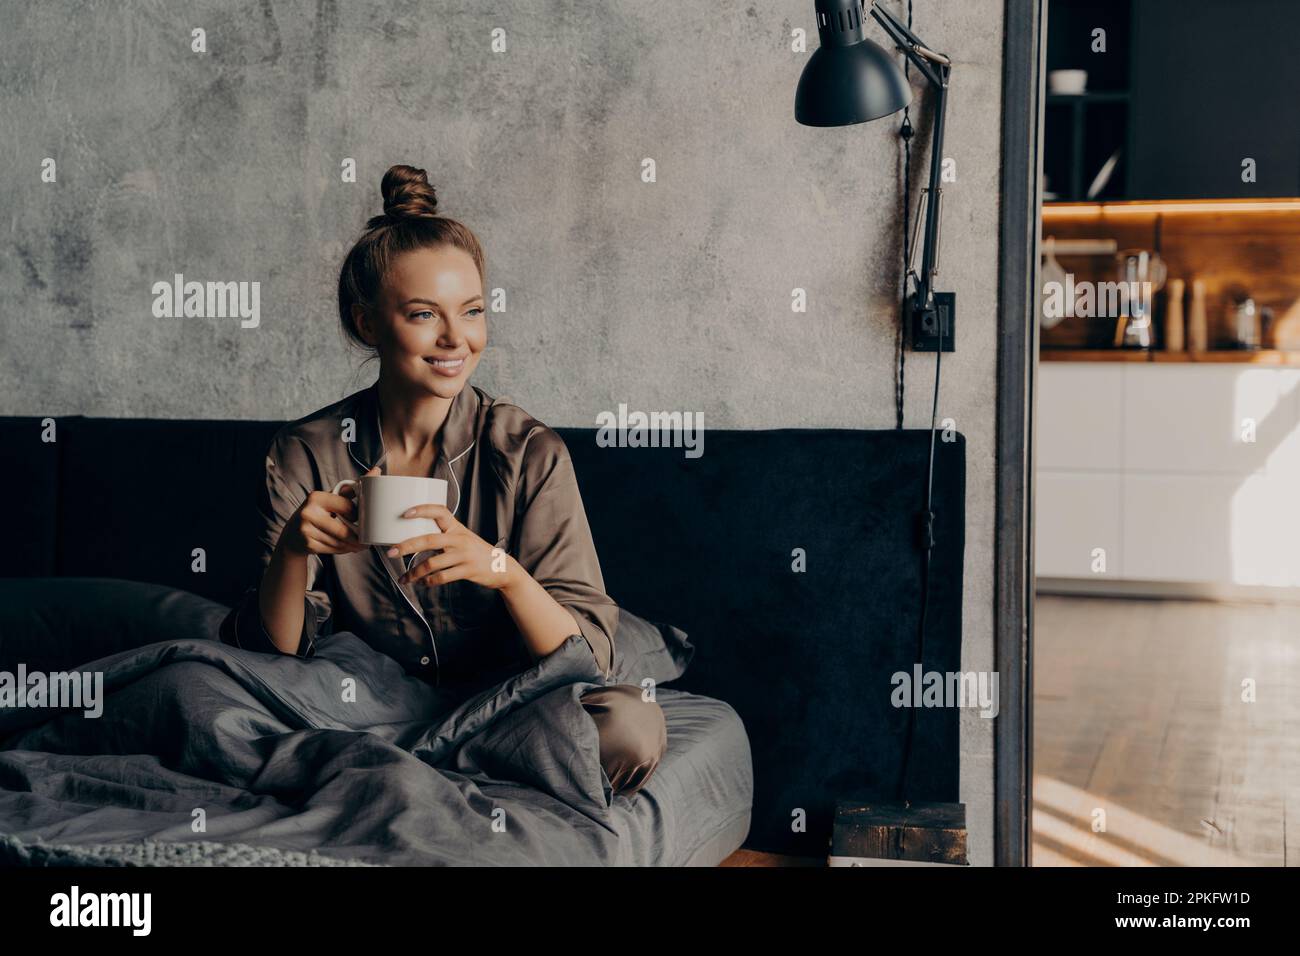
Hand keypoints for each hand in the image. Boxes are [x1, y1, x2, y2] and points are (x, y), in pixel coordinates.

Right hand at [278, 466, 375, 558]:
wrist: (293, 535)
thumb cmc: (317, 513)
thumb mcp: (329, 499)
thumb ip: (351, 489)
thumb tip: (376, 471)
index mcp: (316, 497)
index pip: (347, 506)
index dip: (356, 514)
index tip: (359, 518)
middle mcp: (308, 512)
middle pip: (344, 529)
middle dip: (358, 537)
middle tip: (367, 541)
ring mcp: (306, 529)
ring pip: (339, 542)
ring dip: (352, 546)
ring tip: (359, 546)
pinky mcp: (307, 544)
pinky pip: (332, 549)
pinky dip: (342, 550)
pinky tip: (347, 548)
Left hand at [388, 504, 515, 591]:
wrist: (503, 568)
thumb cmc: (477, 552)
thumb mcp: (464, 538)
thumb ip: (444, 536)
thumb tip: (415, 539)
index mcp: (457, 527)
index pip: (439, 511)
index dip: (422, 510)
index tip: (405, 513)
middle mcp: (460, 539)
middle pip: (428, 540)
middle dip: (406, 546)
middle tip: (391, 552)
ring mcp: (464, 555)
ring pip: (432, 563)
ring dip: (414, 572)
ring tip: (405, 578)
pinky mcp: (467, 571)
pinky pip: (442, 577)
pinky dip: (429, 582)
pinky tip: (423, 583)